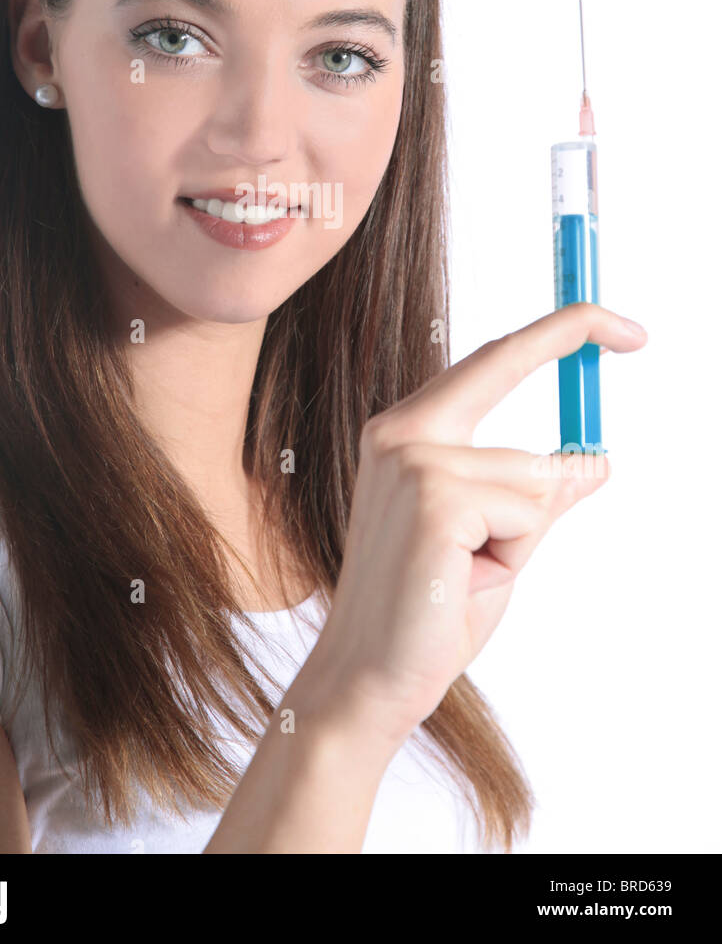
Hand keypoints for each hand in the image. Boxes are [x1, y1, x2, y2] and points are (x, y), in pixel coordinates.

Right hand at [301, 301, 647, 753]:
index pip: (488, 361)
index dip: (553, 332)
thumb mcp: (494, 541)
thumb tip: (592, 460)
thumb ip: (535, 496)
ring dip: (525, 535)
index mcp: (404, 432)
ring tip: (469, 573)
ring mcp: (412, 459)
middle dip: (571, 335)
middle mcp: (400, 431)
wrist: (368, 677)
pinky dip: (514, 556)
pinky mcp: (434, 497)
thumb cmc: (424, 612)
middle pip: (506, 365)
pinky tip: (463, 580)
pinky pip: (527, 512)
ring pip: (533, 472)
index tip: (613, 325)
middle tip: (634, 331)